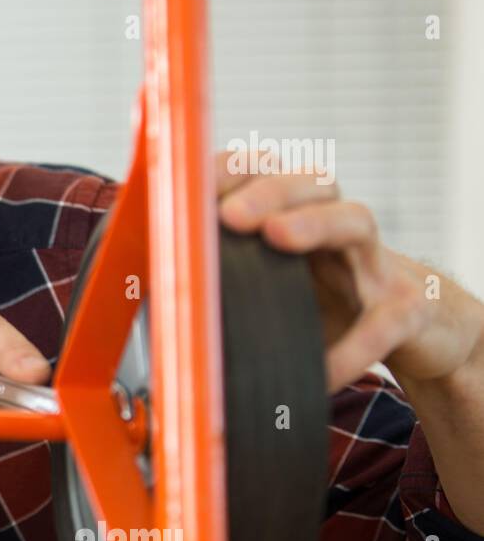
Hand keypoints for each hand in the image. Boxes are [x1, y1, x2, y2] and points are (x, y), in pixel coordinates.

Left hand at [214, 151, 473, 391]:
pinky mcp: (407, 308)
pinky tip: (324, 370)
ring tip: (278, 236)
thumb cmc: (321, 303)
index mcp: (294, 214)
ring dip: (314, 223)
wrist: (413, 331)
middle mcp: (335, 226)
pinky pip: (384, 322)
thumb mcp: (265, 287)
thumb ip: (212, 284)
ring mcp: (375, 262)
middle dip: (266, 189)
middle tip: (228, 213)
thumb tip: (127, 301)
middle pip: (310, 181)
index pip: (262, 172)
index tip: (189, 183)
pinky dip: (353, 348)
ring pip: (356, 221)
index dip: (229, 170)